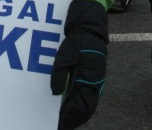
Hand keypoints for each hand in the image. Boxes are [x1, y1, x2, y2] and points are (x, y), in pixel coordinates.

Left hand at [51, 0, 107, 129]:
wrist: (91, 32)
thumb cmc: (78, 42)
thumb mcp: (64, 55)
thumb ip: (59, 73)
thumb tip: (56, 92)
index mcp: (89, 80)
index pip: (80, 107)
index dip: (70, 117)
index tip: (60, 124)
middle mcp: (94, 85)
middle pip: (85, 110)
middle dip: (74, 120)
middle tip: (62, 125)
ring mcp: (95, 84)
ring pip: (87, 106)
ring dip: (77, 115)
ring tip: (65, 120)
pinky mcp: (93, 81)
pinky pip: (87, 99)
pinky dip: (79, 106)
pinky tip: (70, 107)